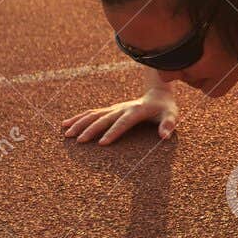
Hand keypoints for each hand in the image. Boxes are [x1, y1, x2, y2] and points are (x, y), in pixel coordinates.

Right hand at [61, 90, 177, 143]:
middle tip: (79, 141)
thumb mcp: (172, 116)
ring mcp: (114, 108)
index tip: (102, 143)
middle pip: (104, 118)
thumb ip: (169, 125)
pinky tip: (65, 124)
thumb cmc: (166, 109)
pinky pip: (91, 113)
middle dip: (91, 129)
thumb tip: (165, 136)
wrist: (158, 94)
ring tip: (66, 133)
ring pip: (93, 114)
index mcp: (136, 111)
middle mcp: (122, 108)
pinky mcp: (109, 110)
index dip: (113, 132)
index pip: (123, 122)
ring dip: (79, 123)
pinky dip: (78, 118)